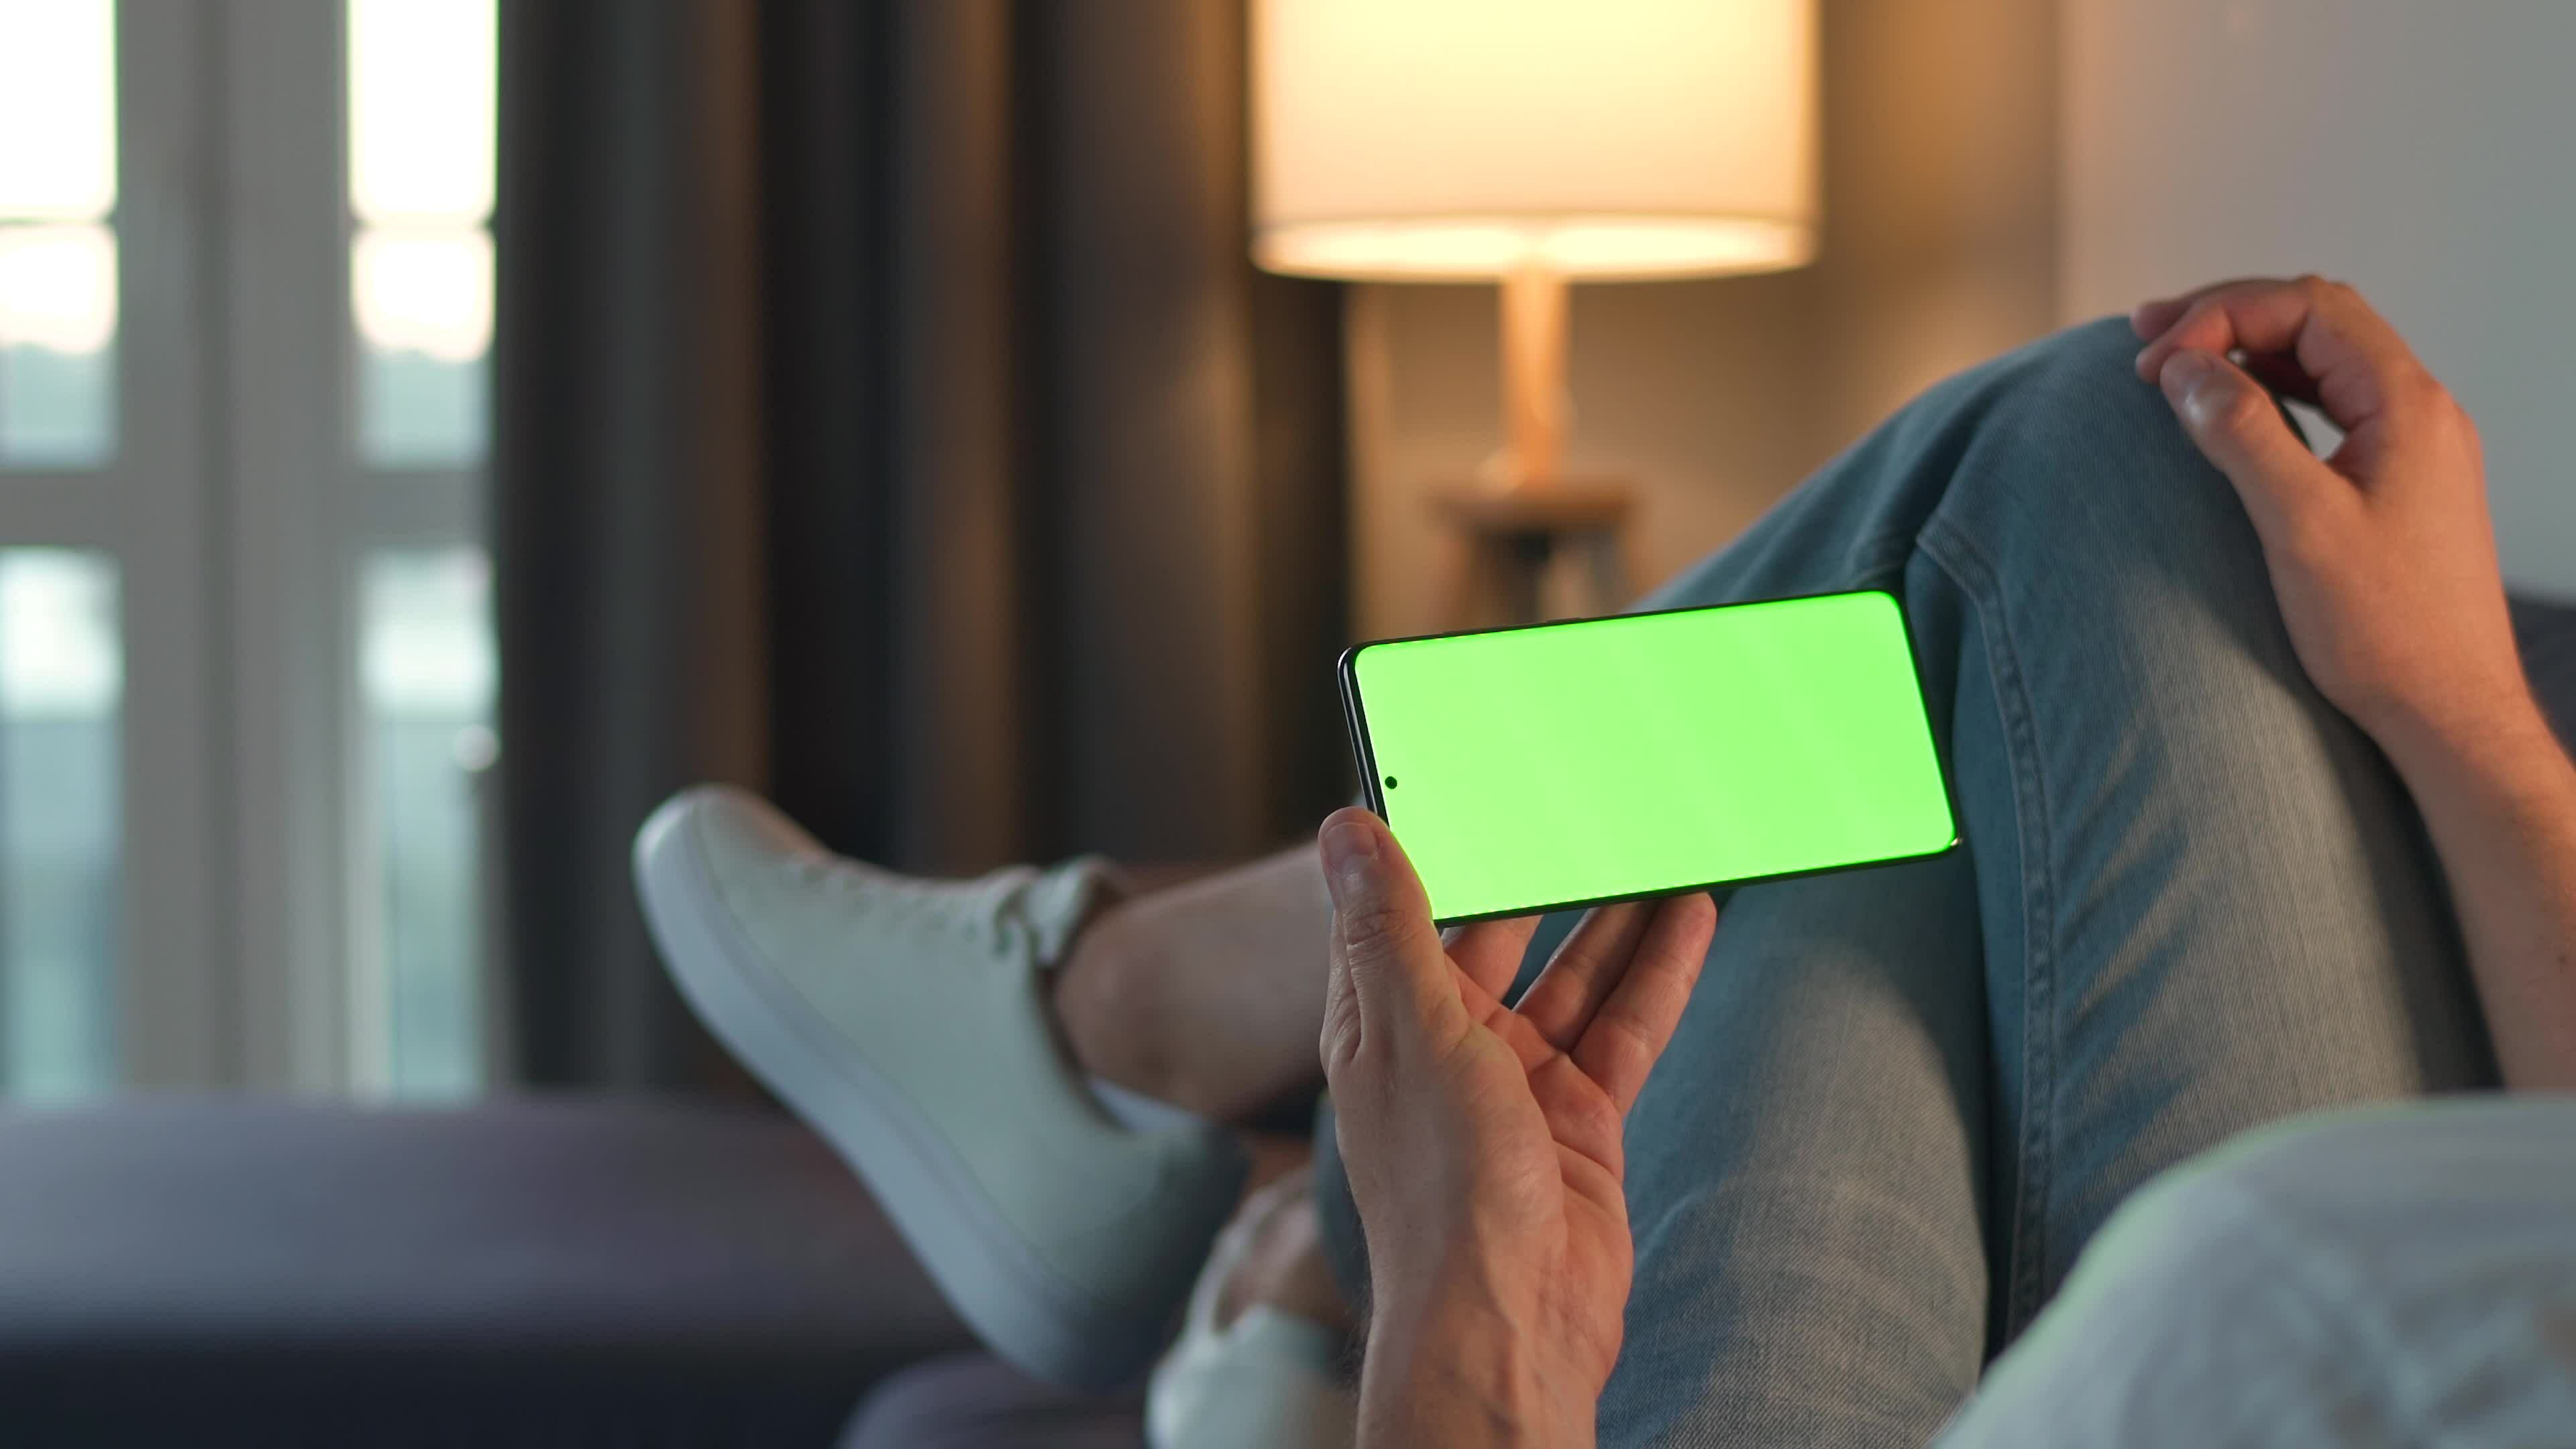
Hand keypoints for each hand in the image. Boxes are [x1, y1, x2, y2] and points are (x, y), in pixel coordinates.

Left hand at [1315, 808, 1715, 1445]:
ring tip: (1657, 843)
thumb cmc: (1442, 1192)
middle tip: (1584, 801)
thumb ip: (1388, 926)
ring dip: (1614, 917)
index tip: (1468, 783)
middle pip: (1500, 938)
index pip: (1400, 914)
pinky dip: (1658, 974)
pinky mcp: (1582, 1118)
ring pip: (1574, 978)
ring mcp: (1517, 1085)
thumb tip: (1345, 829)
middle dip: (1541, 876)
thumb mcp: (1412, 1030)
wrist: (1510, 1320)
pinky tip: (1690, 917)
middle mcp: (1445, 1049)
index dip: (1434, 851)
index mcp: (1380, 1024)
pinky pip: (1624, 1027)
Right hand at [2131, 277, 2533, 759]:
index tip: (2154, 365)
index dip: (2221, 318)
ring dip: (2246, 352)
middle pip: (2316, 320)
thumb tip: (2184, 369)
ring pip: (2322, 361)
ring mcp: (2412, 445)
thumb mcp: (2300, 525)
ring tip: (2174, 365)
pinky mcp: (2398, 480)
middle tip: (2147, 336)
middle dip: (2228, 318)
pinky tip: (2229, 415)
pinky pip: (2330, 406)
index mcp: (2406, 404)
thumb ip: (2241, 435)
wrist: (2449, 710)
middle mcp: (2418, 410)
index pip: (2307, 309)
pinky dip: (2271, 394)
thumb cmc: (2385, 630)